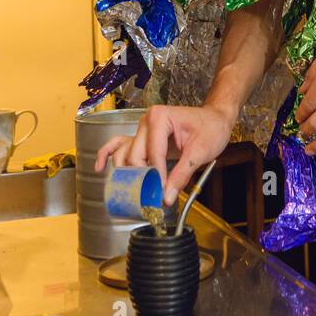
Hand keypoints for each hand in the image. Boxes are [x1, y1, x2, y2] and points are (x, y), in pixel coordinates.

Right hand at [94, 104, 233, 205]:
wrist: (215, 118)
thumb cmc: (210, 128)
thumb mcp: (200, 152)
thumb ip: (181, 175)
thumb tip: (166, 197)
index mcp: (159, 118)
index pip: (153, 154)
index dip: (157, 176)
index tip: (161, 194)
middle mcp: (145, 122)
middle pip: (135, 156)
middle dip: (142, 178)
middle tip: (151, 197)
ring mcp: (140, 130)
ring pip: (125, 154)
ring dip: (126, 173)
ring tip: (132, 191)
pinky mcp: (141, 138)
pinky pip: (119, 145)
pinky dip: (107, 155)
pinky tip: (100, 167)